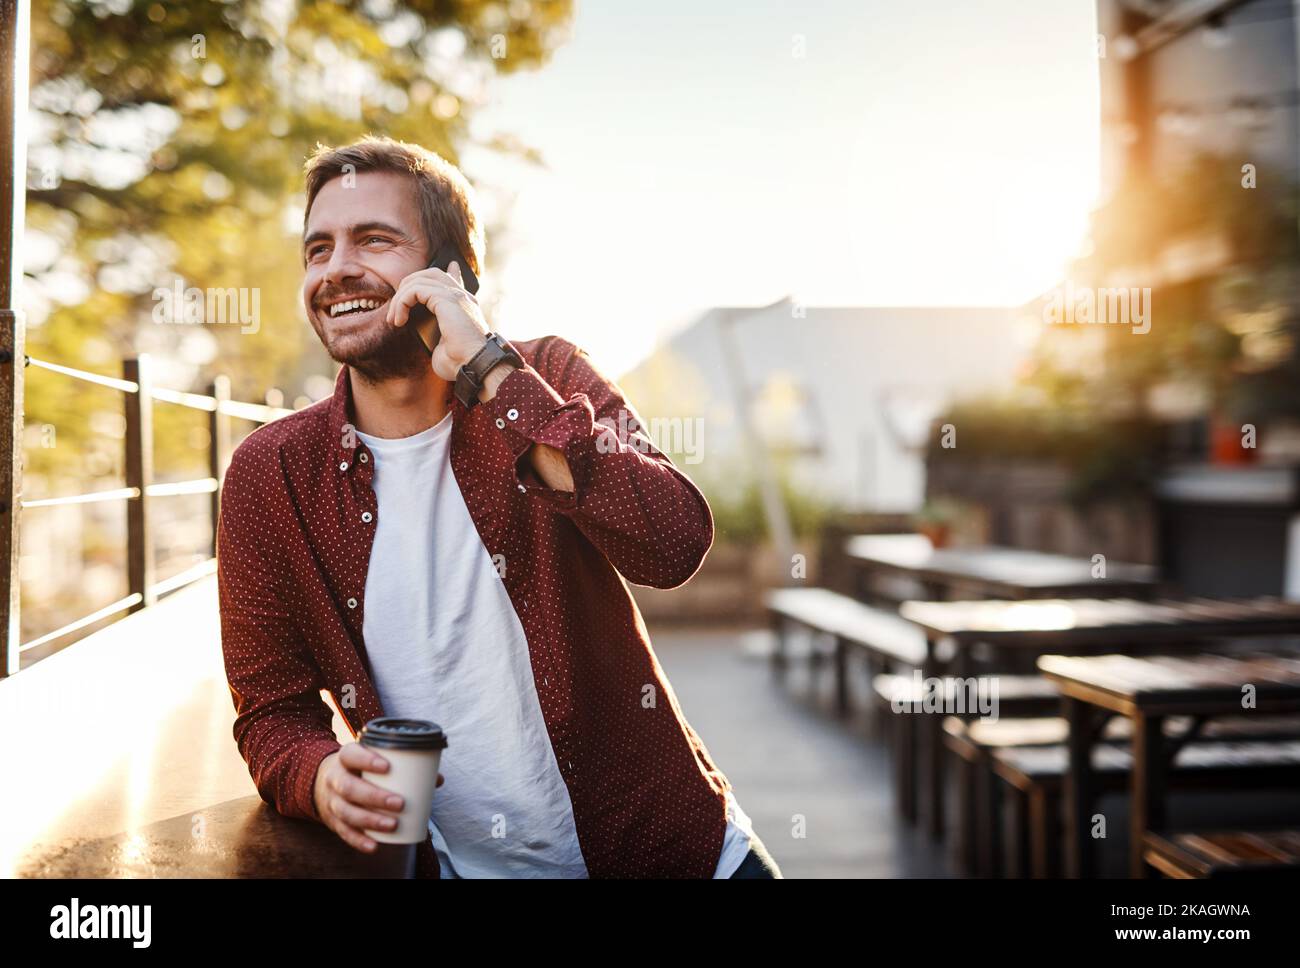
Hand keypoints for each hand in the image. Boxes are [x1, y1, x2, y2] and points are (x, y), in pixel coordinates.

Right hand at [312, 742, 444, 852]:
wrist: (327, 782)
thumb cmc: (361, 770)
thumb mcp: (373, 761)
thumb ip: (403, 767)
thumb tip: (437, 779)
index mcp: (346, 758)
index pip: (351, 755)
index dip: (366, 760)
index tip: (387, 767)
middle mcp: (335, 778)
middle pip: (349, 787)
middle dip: (374, 797)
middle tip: (400, 803)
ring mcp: (331, 801)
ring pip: (346, 812)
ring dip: (370, 820)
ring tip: (393, 825)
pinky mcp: (332, 820)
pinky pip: (343, 832)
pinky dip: (359, 840)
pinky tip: (374, 845)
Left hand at [386, 260, 489, 382]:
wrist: (473, 365)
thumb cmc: (460, 363)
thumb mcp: (444, 345)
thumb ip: (434, 331)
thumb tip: (420, 331)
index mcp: (465, 305)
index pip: (452, 278)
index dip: (440, 274)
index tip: (424, 280)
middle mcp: (462, 296)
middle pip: (430, 274)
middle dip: (407, 287)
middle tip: (396, 310)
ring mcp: (456, 295)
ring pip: (419, 280)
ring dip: (399, 299)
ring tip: (394, 319)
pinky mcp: (447, 298)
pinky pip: (416, 289)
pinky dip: (402, 303)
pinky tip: (400, 320)